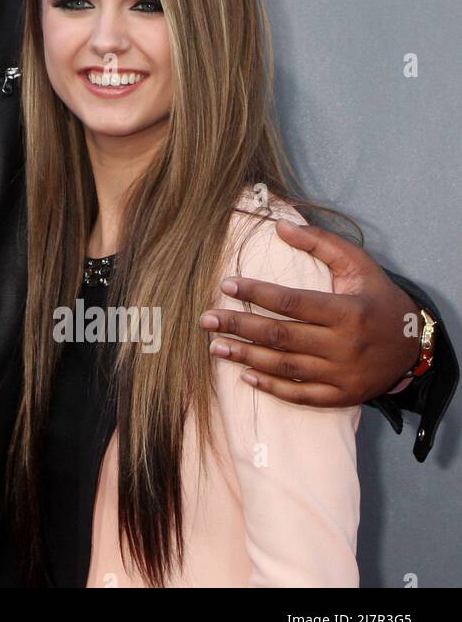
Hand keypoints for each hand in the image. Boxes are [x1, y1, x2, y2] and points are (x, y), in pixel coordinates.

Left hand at [200, 219, 419, 406]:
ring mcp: (343, 374)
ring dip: (246, 356)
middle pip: (281, 336)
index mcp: (348, 311)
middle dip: (239, 326)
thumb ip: (320, 243)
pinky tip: (246, 375)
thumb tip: (279, 225)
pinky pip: (301, 395)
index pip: (291, 302)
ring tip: (216, 346)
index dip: (255, 293)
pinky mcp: (343, 396)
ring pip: (286, 367)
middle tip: (206, 319)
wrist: (416, 344)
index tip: (225, 285)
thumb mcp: (357, 264)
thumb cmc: (378, 298)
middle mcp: (345, 346)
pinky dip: (272, 387)